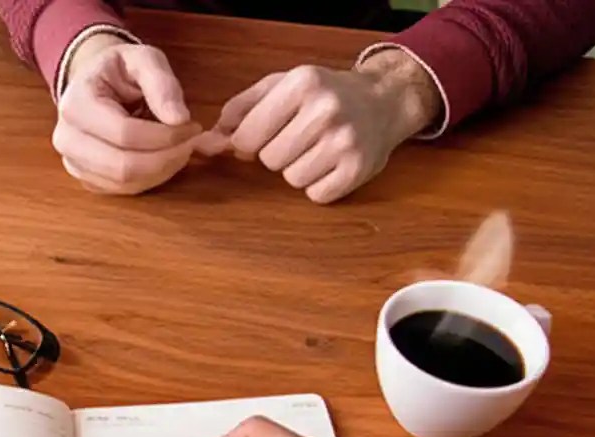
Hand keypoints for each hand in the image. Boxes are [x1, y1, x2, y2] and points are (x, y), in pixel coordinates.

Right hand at [54, 34, 201, 194]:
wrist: (94, 82)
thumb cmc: (119, 70)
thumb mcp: (144, 59)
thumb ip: (162, 84)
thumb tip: (179, 119)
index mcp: (76, 105)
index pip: (124, 134)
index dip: (165, 135)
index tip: (192, 125)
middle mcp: (67, 139)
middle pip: (123, 166)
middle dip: (166, 157)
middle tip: (191, 141)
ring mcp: (73, 163)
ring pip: (125, 182)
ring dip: (162, 169)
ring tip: (180, 147)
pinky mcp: (86, 179)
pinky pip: (123, 190)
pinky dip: (151, 178)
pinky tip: (163, 157)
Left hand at [201, 49, 441, 203]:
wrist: (384, 100)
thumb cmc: (322, 94)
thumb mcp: (280, 86)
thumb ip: (240, 109)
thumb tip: (209, 141)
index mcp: (301, 84)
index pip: (247, 136)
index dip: (249, 141)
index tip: (264, 134)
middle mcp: (326, 110)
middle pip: (269, 160)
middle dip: (276, 154)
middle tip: (297, 139)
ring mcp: (345, 141)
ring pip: (292, 179)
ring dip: (297, 169)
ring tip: (316, 149)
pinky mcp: (358, 169)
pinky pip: (317, 195)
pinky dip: (319, 185)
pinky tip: (331, 164)